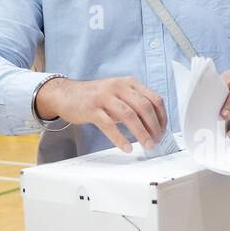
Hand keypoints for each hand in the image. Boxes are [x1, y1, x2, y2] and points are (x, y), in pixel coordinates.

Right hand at [34, 76, 166, 152]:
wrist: (66, 93)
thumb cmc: (96, 97)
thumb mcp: (119, 94)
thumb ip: (135, 104)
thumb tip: (153, 125)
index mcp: (129, 83)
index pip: (154, 98)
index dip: (162, 117)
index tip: (163, 131)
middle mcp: (118, 87)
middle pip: (144, 107)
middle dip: (154, 126)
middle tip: (157, 141)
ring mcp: (104, 97)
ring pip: (129, 115)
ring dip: (141, 133)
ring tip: (147, 145)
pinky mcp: (91, 109)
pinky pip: (109, 125)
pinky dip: (120, 138)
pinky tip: (127, 147)